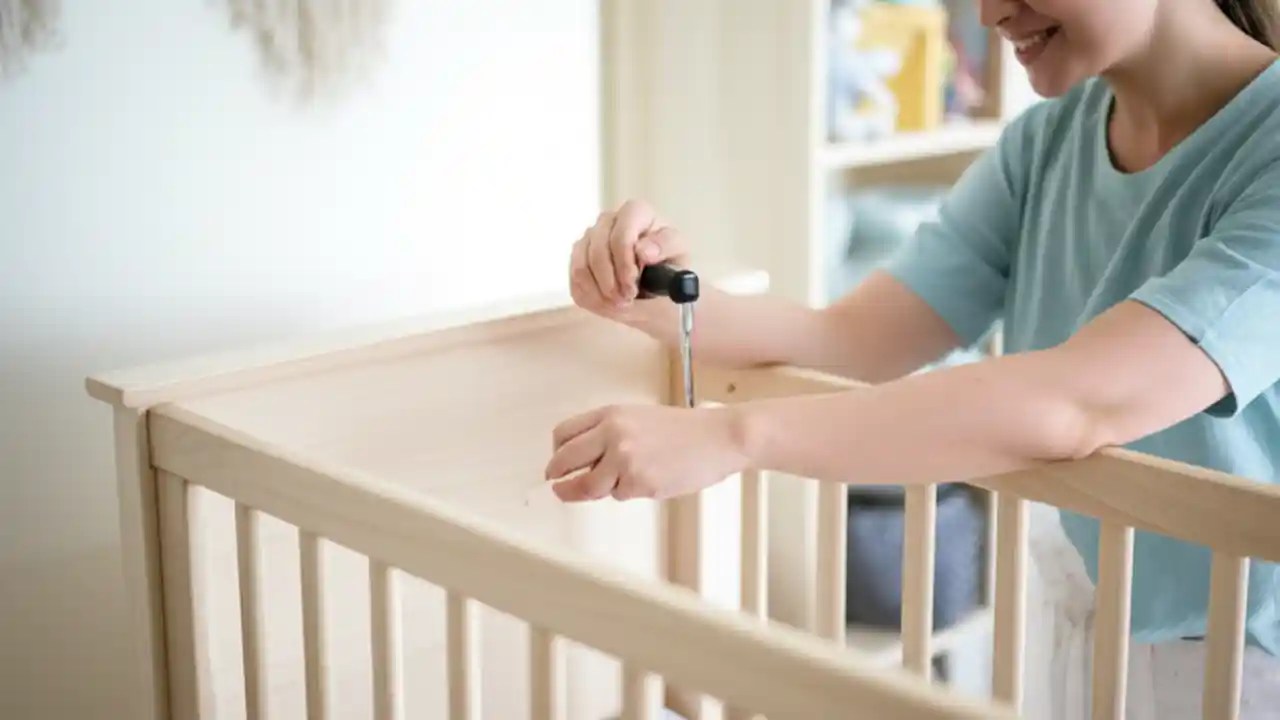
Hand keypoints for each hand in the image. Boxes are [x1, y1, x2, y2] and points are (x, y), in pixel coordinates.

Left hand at [545, 404, 747, 501]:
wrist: (718, 437)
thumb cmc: (685, 430)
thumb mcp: (639, 419)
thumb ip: (609, 434)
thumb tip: (583, 461)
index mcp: (610, 414)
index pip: (563, 434)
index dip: (557, 453)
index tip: (557, 465)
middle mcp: (612, 434)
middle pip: (564, 461)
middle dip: (558, 478)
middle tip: (557, 486)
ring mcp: (624, 459)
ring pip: (588, 486)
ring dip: (592, 491)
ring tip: (610, 487)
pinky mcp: (638, 482)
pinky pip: (619, 495)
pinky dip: (628, 492)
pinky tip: (649, 480)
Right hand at [570, 199, 690, 316]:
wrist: (657, 287)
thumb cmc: (668, 265)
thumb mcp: (678, 254)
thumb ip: (665, 246)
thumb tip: (644, 250)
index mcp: (636, 213)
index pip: (621, 230)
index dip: (624, 259)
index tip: (633, 281)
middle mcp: (608, 221)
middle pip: (598, 249)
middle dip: (612, 280)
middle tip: (627, 299)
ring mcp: (589, 240)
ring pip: (582, 267)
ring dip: (602, 292)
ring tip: (622, 303)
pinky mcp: (578, 261)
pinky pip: (576, 282)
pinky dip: (593, 298)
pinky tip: (610, 303)